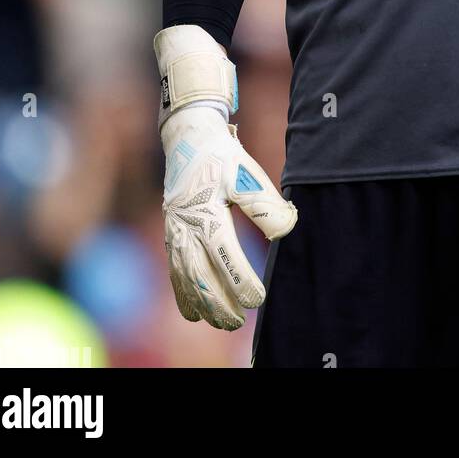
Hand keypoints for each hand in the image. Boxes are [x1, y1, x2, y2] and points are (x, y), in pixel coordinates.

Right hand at [155, 26, 297, 330]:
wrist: (189, 136)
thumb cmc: (222, 156)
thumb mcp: (247, 173)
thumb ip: (266, 203)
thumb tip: (287, 229)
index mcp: (206, 212)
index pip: (223, 255)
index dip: (240, 280)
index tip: (259, 296)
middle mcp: (185, 227)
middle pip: (200, 276)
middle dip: (220, 302)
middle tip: (241, 320)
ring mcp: (174, 232)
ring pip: (184, 279)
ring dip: (203, 304)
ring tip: (223, 322)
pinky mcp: (171, 233)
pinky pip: (173, 271)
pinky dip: (183, 294)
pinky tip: (195, 311)